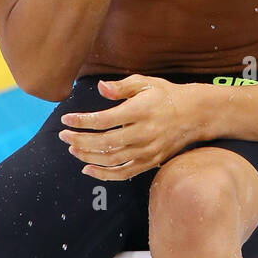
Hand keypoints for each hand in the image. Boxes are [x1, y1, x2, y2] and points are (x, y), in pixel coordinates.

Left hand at [58, 74, 201, 180]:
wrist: (194, 114)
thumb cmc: (165, 95)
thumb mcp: (145, 83)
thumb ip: (121, 86)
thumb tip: (100, 87)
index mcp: (140, 111)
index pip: (104, 120)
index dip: (81, 121)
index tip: (66, 119)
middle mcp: (144, 133)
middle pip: (104, 142)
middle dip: (79, 139)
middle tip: (63, 135)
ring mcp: (147, 150)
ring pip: (111, 159)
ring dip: (87, 156)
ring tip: (72, 148)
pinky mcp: (150, 162)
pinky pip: (124, 173)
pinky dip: (104, 175)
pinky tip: (88, 169)